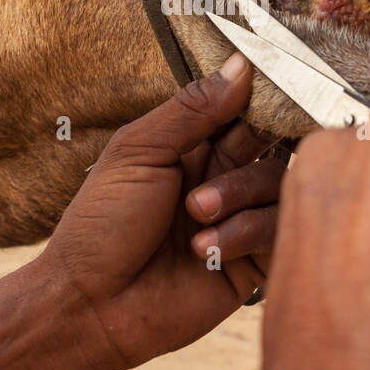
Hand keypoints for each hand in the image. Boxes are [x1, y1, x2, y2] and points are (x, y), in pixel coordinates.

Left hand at [41, 53, 282, 369]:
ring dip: (239, 193)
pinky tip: (206, 249)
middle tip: (229, 153)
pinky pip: (278, 231)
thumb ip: (192, 110)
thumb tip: (242, 65)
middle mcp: (224, 179)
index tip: (277, 83)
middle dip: (255, 145)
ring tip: (196, 213)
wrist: (91, 305)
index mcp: (194, 147)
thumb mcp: (138, 152)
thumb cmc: (101, 224)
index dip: (262, 96)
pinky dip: (248, 231)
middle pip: (272, 142)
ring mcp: (240, 220)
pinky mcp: (254, 264)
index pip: (244, 108)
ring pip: (278, 184)